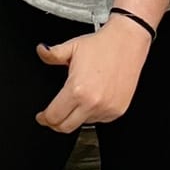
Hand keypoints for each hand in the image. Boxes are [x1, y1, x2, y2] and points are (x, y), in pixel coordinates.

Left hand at [36, 18, 150, 132]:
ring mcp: (106, 108)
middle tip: (53, 116)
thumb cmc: (103, 45)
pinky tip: (93, 99)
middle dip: (55, 124)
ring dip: (76, 116)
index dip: (44, 118)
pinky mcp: (118, 110)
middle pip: (66, 127)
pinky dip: (92, 113)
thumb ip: (52, 54)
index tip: (42, 117)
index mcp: (77, 90)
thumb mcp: (72, 47)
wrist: (128, 42)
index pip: (54, 116)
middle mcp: (92, 103)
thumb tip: (41, 51)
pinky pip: (100, 119)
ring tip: (78, 98)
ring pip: (83, 123)